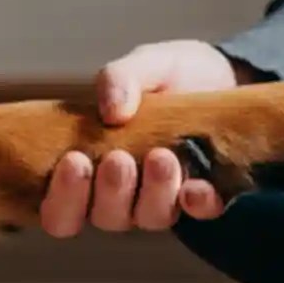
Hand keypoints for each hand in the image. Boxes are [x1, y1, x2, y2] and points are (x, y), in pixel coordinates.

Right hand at [40, 40, 262, 237]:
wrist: (223, 74)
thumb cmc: (168, 76)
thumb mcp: (142, 65)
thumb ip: (119, 79)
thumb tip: (112, 110)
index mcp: (91, 170)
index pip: (61, 210)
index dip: (62, 198)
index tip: (73, 161)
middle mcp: (123, 194)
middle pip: (105, 217)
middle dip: (110, 192)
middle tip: (118, 160)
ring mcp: (164, 198)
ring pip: (150, 217)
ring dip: (154, 191)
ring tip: (161, 156)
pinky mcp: (204, 195)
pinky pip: (198, 212)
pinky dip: (196, 201)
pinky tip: (196, 187)